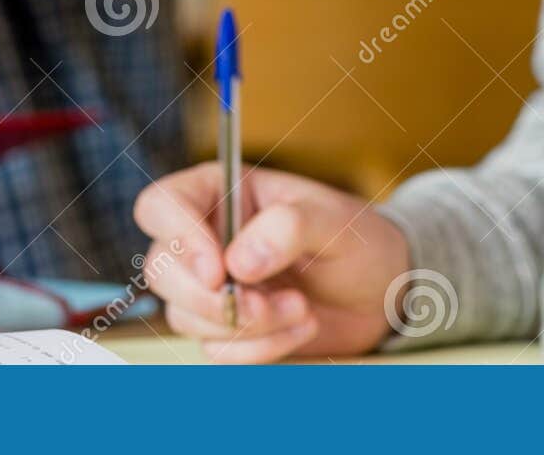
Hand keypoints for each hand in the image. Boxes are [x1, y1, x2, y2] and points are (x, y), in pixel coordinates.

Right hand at [133, 163, 410, 362]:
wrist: (383, 292)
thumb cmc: (358, 240)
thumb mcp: (334, 221)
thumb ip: (288, 227)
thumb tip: (237, 264)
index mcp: (221, 192)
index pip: (161, 205)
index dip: (178, 237)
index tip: (218, 271)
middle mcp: (206, 238)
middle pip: (162, 269)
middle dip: (214, 299)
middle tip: (266, 304)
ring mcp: (212, 287)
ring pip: (184, 315)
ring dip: (246, 326)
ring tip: (302, 308)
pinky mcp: (226, 329)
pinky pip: (216, 351)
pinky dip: (260, 349)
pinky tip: (301, 328)